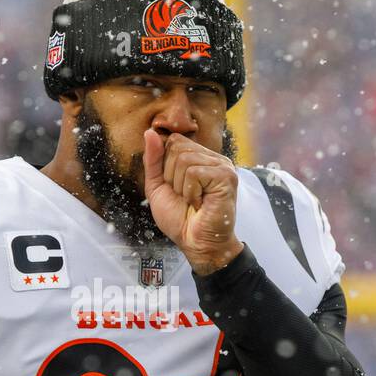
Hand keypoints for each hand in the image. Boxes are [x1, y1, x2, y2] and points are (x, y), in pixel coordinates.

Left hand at [143, 129, 243, 275]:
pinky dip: (190, 193)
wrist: (195, 243)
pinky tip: (200, 203)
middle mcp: (213, 158)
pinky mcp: (226, 176)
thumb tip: (149, 132)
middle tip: (185, 197)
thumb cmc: (179, 219)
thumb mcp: (158, 186)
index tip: (175, 188)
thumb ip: (153, 160)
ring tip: (193, 201)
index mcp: (200, 158)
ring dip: (181, 187)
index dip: (165, 166)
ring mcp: (222, 166)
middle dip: (171, 177)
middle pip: (177, 148)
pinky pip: (194, 173)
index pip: (174, 141)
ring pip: (184, 160)